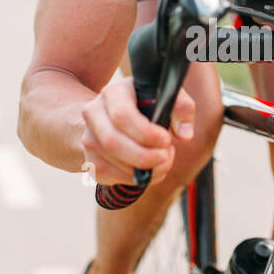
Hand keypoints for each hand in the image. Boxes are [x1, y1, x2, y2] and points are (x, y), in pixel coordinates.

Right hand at [80, 77, 194, 186]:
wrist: (115, 115)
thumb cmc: (146, 105)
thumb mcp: (166, 96)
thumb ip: (182, 108)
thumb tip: (184, 134)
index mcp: (112, 93)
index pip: (122, 116)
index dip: (146, 133)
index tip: (167, 140)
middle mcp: (93, 114)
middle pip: (113, 143)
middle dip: (144, 157)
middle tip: (165, 158)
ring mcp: (88, 139)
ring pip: (109, 164)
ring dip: (141, 171)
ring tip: (162, 163)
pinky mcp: (90, 161)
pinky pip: (108, 177)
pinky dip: (133, 180)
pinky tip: (149, 171)